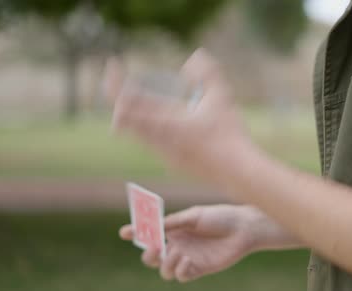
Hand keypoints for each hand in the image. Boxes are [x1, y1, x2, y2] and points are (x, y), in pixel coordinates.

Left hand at [104, 49, 253, 184]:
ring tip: (145, 101)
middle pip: (123, 120)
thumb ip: (208, 73)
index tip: (114, 64)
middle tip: (128, 84)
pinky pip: (153, 144)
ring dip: (138, 115)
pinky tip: (171, 125)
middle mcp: (158, 140)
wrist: (238, 173)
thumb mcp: (222, 96)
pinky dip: (153, 129)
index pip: (124, 102)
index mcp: (163, 121)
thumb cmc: (229, 134)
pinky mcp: (174, 164)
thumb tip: (194, 57)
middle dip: (123, 99)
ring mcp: (164, 155)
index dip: (113, 82)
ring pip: (138, 133)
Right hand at [119, 205, 300, 281]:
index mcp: (174, 229)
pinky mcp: (198, 269)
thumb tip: (151, 227)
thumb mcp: (193, 216)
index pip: (149, 233)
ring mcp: (187, 258)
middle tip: (156, 247)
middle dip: (148, 254)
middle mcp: (177, 245)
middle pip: (152, 257)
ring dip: (165, 263)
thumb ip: (172, 223)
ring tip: (177, 253)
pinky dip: (180, 269)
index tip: (123, 232)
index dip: (134, 233)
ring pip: (164, 270)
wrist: (243, 229)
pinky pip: (181, 276)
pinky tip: (188, 260)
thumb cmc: (220, 217)